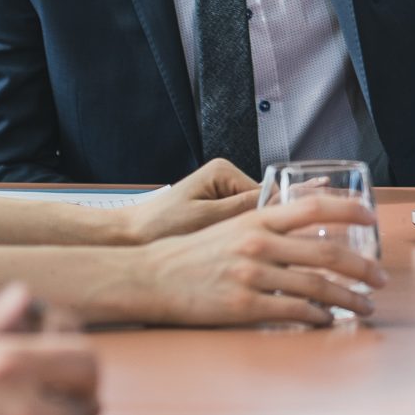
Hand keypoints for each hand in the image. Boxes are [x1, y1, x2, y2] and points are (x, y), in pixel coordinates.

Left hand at [117, 158, 258, 243]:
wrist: (134, 235)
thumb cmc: (160, 225)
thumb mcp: (206, 217)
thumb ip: (242, 208)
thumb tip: (279, 204)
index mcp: (224, 170)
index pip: (267, 193)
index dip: (266, 219)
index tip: (257, 240)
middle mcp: (225, 175)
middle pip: (260, 204)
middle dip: (250, 226)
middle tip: (231, 244)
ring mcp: (221, 190)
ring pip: (250, 216)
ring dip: (239, 232)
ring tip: (219, 243)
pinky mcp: (215, 205)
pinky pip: (236, 221)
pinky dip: (230, 234)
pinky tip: (215, 243)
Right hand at [130, 193, 385, 325]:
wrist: (152, 276)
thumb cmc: (192, 252)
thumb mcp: (230, 226)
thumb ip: (266, 225)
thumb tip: (306, 228)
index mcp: (257, 219)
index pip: (313, 206)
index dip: (349, 209)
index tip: (373, 217)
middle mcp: (258, 244)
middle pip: (326, 252)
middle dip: (362, 267)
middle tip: (380, 278)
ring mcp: (251, 276)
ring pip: (316, 286)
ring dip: (348, 298)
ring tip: (364, 305)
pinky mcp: (243, 306)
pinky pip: (293, 312)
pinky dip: (317, 317)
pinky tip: (328, 320)